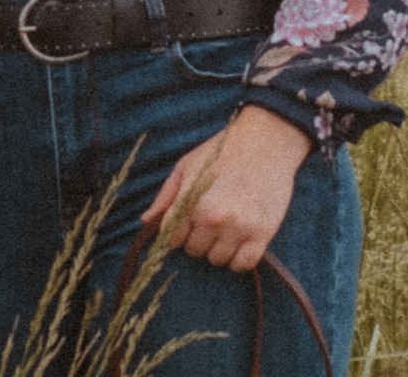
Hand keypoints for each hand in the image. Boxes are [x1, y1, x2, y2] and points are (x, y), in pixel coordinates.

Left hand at [142, 105, 312, 272]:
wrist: (263, 142)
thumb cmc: (219, 152)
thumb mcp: (186, 167)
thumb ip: (166, 196)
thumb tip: (145, 221)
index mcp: (190, 201)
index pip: (171, 238)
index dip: (175, 234)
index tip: (183, 227)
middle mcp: (212, 218)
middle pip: (194, 250)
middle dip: (196, 239)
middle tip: (206, 222)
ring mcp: (238, 228)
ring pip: (217, 260)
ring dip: (217, 249)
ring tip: (223, 229)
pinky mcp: (262, 233)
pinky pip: (243, 264)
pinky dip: (238, 260)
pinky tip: (237, 243)